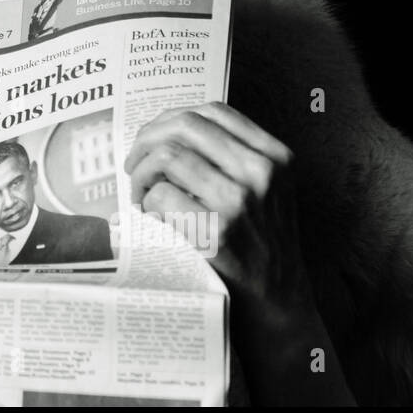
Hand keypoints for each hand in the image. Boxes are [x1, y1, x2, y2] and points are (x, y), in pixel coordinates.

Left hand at [124, 101, 303, 311]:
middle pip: (185, 126)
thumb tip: (167, 131)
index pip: (213, 111)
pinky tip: (152, 218)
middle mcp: (261, 172)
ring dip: (140, 174)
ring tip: (140, 194)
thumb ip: (231, 157)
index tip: (155, 138)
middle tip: (133, 163)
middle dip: (147, 139)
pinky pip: (160, 196)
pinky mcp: (216, 231)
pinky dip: (146, 203)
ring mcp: (239, 201)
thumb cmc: (260, 243)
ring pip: (166, 157)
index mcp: (275, 156)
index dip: (173, 118)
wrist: (279, 302)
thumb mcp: (266, 190)